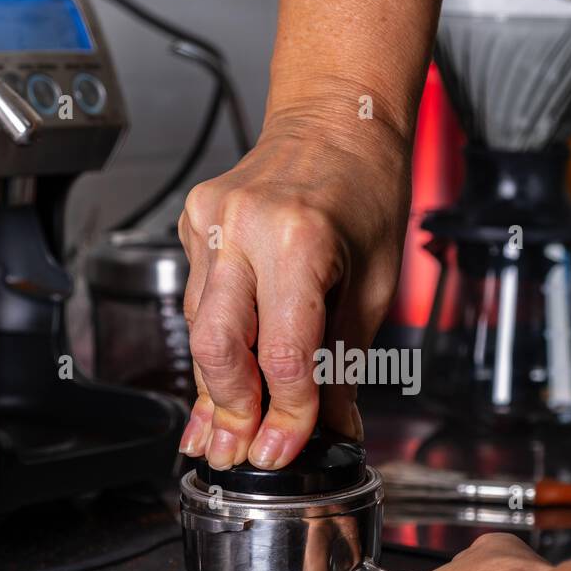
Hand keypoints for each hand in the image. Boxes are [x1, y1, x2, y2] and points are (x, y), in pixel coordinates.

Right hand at [176, 109, 409, 469]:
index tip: (286, 447)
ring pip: (197, 330)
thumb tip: (329, 426)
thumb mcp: (377, 282)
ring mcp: (209, 222)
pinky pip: (198, 300)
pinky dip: (215, 344)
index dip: (285, 414)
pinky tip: (224, 377)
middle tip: (240, 451)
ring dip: (215, 386)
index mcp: (299, 238)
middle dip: (229, 410)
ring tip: (227, 432)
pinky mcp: (193, 224)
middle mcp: (242, 228)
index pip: (283, 354)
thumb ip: (345, 360)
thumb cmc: (366, 189)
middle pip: (215, 347)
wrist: (336, 119)